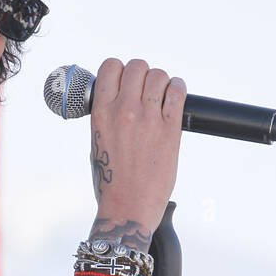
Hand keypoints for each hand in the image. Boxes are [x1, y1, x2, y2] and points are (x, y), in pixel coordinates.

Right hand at [90, 58, 185, 233]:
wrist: (127, 208)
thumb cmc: (110, 182)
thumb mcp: (97, 142)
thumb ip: (107, 117)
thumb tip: (118, 99)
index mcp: (101, 113)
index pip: (111, 67)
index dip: (120, 70)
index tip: (125, 82)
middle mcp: (124, 111)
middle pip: (137, 66)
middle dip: (142, 75)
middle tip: (145, 91)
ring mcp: (148, 119)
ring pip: (159, 75)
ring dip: (161, 82)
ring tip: (161, 97)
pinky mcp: (170, 130)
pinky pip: (178, 92)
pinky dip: (178, 88)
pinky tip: (175, 96)